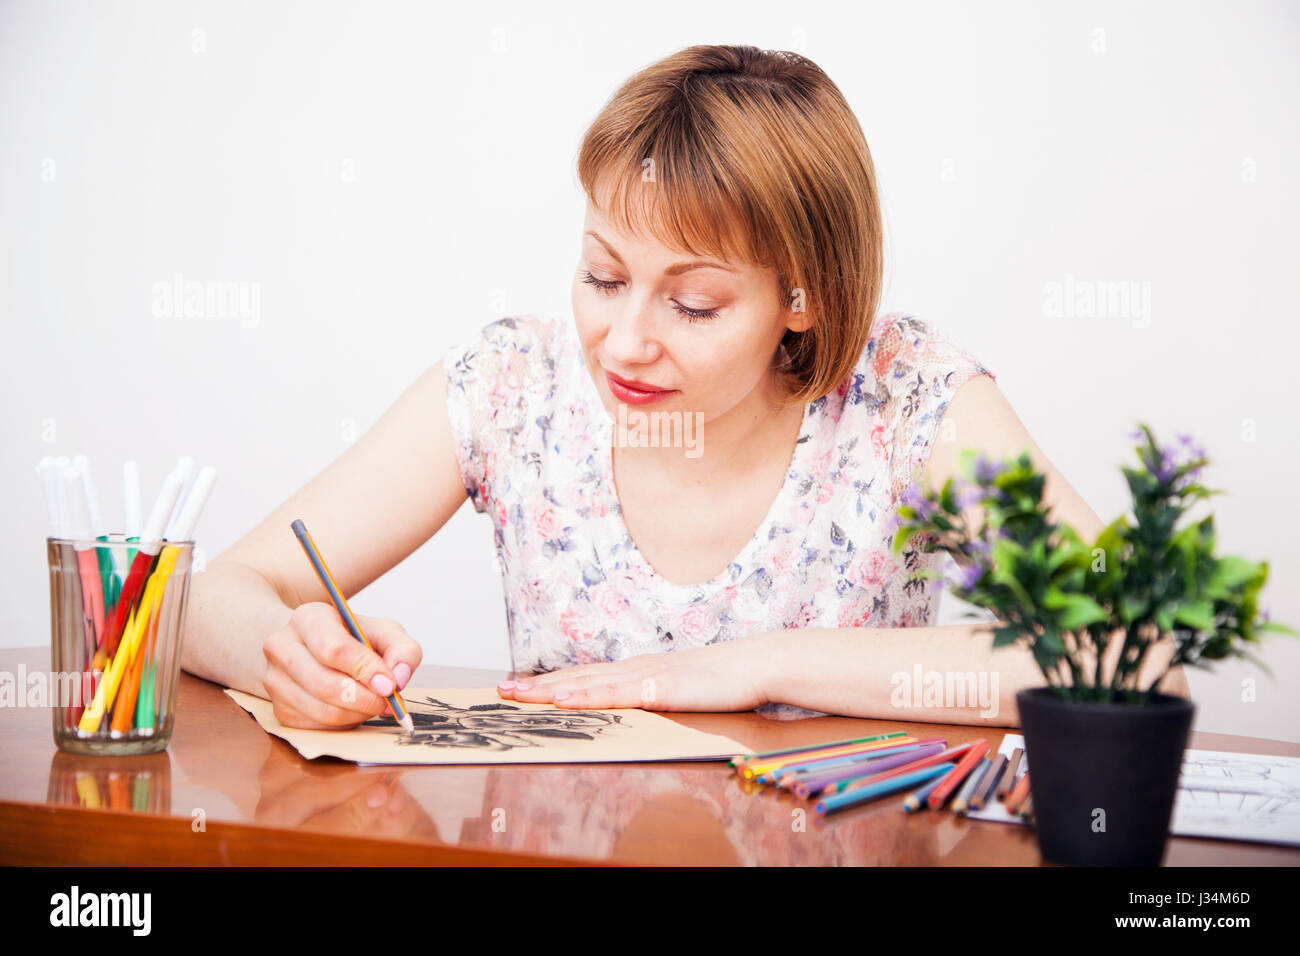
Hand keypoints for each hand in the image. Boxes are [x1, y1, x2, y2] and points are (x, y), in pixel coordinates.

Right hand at [262, 602, 420, 729]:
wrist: (314, 648)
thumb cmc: (353, 639)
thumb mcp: (383, 632)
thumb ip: (402, 649)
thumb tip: (399, 678)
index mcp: (307, 618)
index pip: (333, 649)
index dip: (365, 670)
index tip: (390, 684)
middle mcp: (282, 647)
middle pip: (325, 685)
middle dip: (365, 699)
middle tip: (388, 702)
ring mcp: (274, 680)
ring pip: (322, 711)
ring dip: (358, 713)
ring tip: (374, 703)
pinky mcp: (278, 709)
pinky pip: (317, 727)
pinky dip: (344, 723)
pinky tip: (354, 708)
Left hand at [495, 637, 776, 711]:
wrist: (756, 663)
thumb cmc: (720, 679)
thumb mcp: (677, 689)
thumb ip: (650, 694)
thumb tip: (630, 704)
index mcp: (636, 669)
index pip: (585, 676)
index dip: (550, 682)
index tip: (517, 686)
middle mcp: (635, 668)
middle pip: (578, 677)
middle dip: (538, 685)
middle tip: (501, 691)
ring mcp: (648, 676)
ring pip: (590, 684)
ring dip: (553, 690)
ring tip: (521, 694)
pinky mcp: (664, 688)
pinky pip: (620, 695)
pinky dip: (590, 696)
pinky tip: (569, 700)